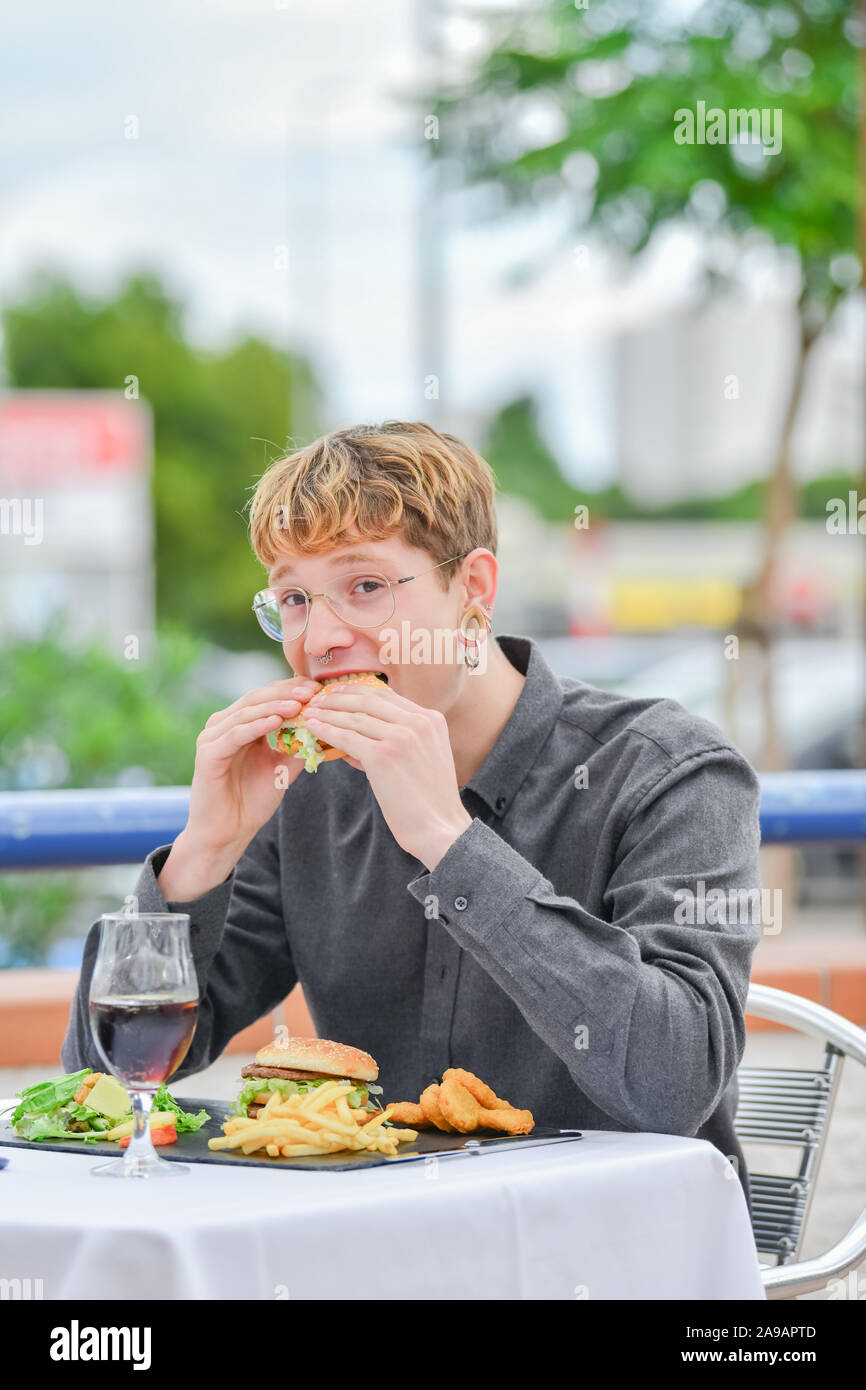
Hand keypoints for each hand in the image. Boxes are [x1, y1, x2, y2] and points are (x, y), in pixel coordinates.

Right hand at [182, 676, 325, 860]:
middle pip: (256, 698)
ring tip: (299, 703)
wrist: (228, 833)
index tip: (318, 688)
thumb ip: (297, 746)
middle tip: (311, 691)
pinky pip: (235, 734)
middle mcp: (222, 726)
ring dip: (274, 706)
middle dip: (286, 693)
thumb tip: (323, 727)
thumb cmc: (251, 801)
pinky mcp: (207, 754)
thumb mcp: (282, 768)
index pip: (266, 696)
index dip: (291, 689)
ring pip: (246, 713)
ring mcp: (212, 738)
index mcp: (239, 724)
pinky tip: (277, 721)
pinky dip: (257, 726)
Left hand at [302, 682, 471, 868]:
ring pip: (355, 717)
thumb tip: (354, 741)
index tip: (340, 692)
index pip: (389, 696)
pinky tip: (314, 728)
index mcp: (431, 720)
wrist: (440, 828)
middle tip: (319, 698)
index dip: (359, 692)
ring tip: (311, 712)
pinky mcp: (382, 756)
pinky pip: (347, 738)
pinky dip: (327, 731)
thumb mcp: (423, 759)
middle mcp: (418, 722)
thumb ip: (395, 742)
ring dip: (329, 713)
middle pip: (370, 700)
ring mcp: (401, 738)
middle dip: (340, 697)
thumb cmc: (431, 801)